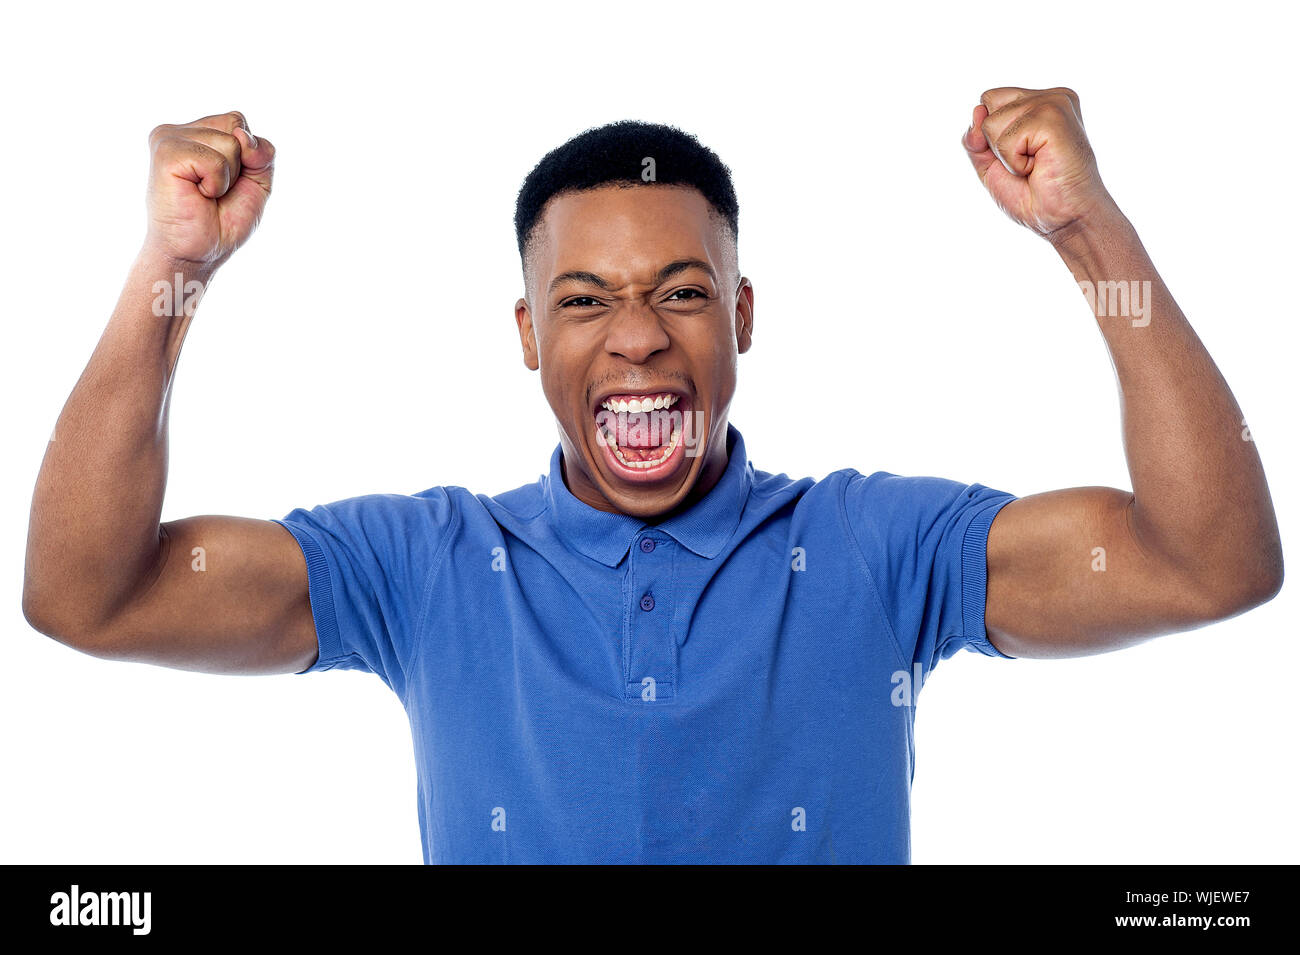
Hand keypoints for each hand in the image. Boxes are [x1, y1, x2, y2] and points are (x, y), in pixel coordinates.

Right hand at [143, 111, 274, 267]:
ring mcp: (168, 138)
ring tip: (204, 194)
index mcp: (196, 132)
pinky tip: (197, 195)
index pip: (238, 121)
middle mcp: (179, 131)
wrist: (197, 253)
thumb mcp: (257, 183)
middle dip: (239, 167)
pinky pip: (215, 161)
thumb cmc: (222, 221)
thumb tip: (243, 135)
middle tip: (213, 191)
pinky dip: (217, 184)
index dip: (247, 156)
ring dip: (228, 178)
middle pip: (236, 127)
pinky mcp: (165, 153)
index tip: (226, 182)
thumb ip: (262, 153)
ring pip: (230, 143)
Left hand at [962, 87, 1114, 237]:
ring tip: (1036, 164)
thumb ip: (976, 139)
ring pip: (992, 122)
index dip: (990, 134)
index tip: (1021, 155)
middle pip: (988, 104)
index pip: (990, 99)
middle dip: (996, 144)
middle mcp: (1050, 97)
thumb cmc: (1035, 195)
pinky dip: (1015, 163)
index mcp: (1039, 102)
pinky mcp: (1054, 116)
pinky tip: (1041, 166)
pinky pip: (1006, 140)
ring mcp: (1055, 102)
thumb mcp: (991, 166)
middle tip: (1030, 162)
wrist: (1065, 218)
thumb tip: (977, 111)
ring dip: (1007, 156)